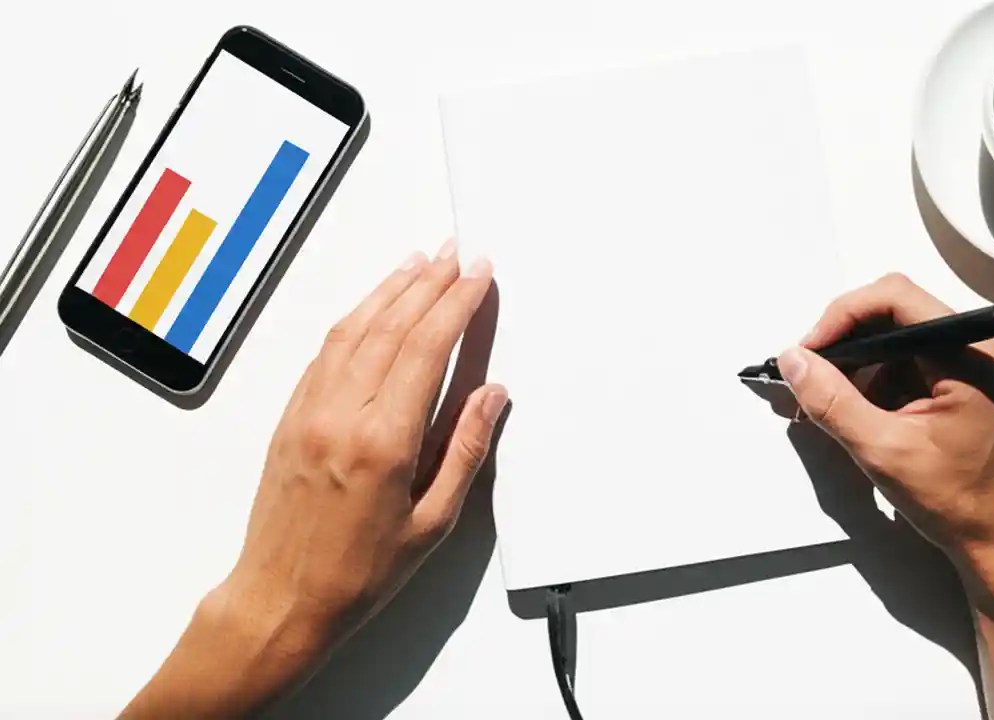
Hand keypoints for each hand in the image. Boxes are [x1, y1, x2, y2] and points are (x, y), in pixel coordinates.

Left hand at [120, 241, 507, 718]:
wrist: (281, 598)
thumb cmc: (359, 573)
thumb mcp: (432, 522)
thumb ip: (464, 450)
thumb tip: (490, 395)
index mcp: (383, 441)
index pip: (426, 348)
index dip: (455, 303)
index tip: (477, 274)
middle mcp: (341, 414)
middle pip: (391, 327)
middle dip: (428, 283)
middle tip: (454, 254)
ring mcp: (309, 411)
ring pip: (353, 330)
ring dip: (389, 290)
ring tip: (418, 262)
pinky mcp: (290, 417)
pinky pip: (326, 353)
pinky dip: (355, 319)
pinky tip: (374, 307)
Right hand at [779, 274, 993, 718]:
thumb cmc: (954, 498)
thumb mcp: (883, 449)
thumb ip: (833, 401)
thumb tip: (791, 360)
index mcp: (966, 350)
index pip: (894, 298)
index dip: (842, 316)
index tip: (807, 352)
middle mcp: (968, 345)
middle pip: (889, 315)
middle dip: (841, 343)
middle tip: (804, 376)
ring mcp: (960, 365)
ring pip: (888, 341)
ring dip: (849, 367)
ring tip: (816, 402)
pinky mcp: (948, 386)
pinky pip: (896, 367)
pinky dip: (864, 385)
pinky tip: (842, 414)